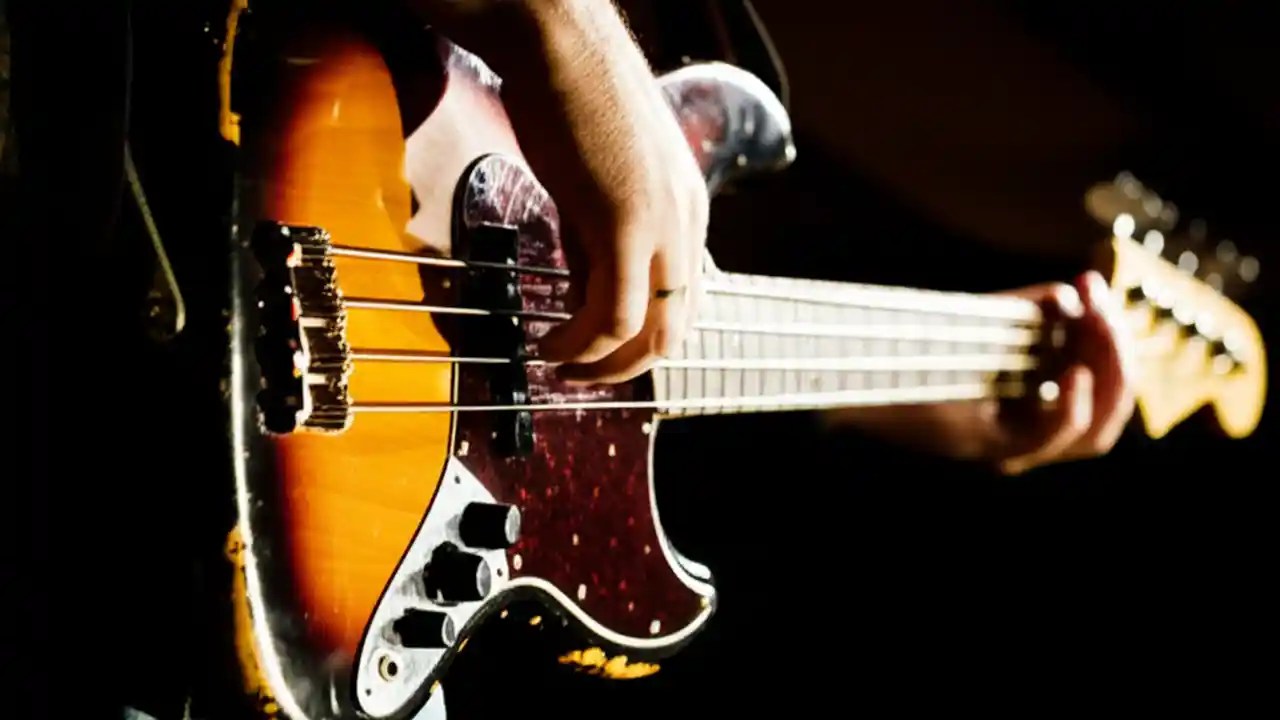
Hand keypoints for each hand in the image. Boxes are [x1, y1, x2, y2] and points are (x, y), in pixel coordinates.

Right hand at [423, 0, 709, 383]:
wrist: (558, 40)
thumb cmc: (569, 98)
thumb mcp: (596, 182)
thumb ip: (598, 239)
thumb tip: (582, 291)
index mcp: (686, 208)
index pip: (684, 301)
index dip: (643, 342)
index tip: (600, 355)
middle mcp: (686, 220)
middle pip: (678, 328)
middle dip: (629, 368)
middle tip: (582, 378)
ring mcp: (660, 221)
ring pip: (651, 330)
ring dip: (603, 365)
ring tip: (561, 366)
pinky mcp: (623, 219)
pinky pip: (614, 312)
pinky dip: (583, 345)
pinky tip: (552, 344)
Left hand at [825, 271, 1136, 474]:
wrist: (855, 367)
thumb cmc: (910, 348)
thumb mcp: (983, 325)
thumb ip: (1030, 312)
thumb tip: (1073, 294)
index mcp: (1032, 409)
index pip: (1102, 391)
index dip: (1111, 339)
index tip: (1093, 287)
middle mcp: (1027, 436)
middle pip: (1108, 413)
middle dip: (1117, 354)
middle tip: (1102, 307)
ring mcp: (1010, 448)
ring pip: (1092, 432)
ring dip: (1105, 376)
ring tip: (1097, 328)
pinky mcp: (986, 448)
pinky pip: (1048, 439)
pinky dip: (1069, 408)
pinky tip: (1071, 372)